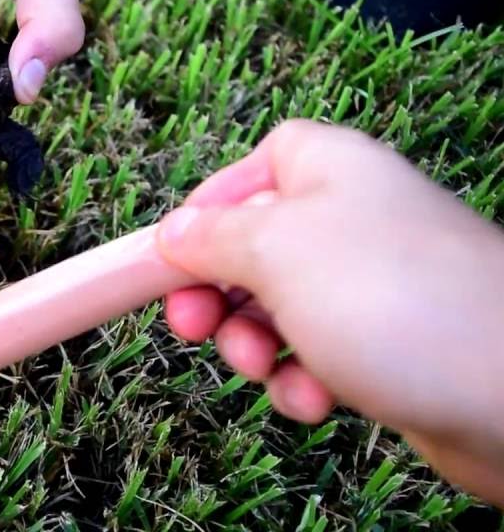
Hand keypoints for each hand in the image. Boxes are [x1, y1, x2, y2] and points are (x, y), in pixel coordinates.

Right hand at [155, 119, 503, 504]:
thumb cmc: (393, 301)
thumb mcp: (275, 251)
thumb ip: (211, 237)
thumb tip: (174, 233)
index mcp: (332, 170)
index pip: (255, 165)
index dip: (208, 206)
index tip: (172, 253)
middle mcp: (355, 219)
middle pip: (254, 245)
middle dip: (217, 294)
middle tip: (194, 328)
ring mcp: (375, 286)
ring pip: (278, 309)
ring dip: (256, 345)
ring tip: (268, 370)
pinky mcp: (390, 347)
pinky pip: (318, 354)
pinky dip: (304, 378)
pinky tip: (318, 399)